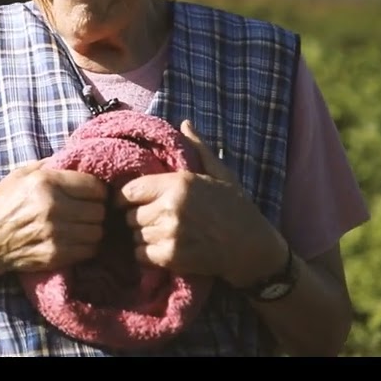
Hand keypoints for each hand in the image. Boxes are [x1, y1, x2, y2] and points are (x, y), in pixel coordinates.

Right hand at [0, 159, 107, 273]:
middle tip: (85, 210)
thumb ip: (50, 165)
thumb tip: (77, 159)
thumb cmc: (0, 205)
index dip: (96, 189)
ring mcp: (55, 234)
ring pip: (98, 231)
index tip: (90, 193)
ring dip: (92, 228)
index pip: (95, 186)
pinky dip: (86, 245)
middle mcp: (52, 207)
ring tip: (80, 225)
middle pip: (99, 209)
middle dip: (96, 209)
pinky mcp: (55, 255)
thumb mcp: (20, 174)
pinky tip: (74, 240)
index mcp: (45, 182)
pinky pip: (89, 249)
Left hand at [115, 120, 285, 285]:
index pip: (130, 190)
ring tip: (159, 234)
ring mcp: (170, 233)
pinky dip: (147, 254)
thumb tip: (185, 123)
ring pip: (135, 236)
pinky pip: (141, 255)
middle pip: (130, 214)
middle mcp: (171, 206)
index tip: (134, 201)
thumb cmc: (236, 208)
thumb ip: (198, 149)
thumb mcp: (220, 174)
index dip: (127, 197)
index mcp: (179, 183)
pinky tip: (162, 249)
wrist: (252, 248)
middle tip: (152, 219)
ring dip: (142, 236)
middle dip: (137, 217)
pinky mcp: (172, 257)